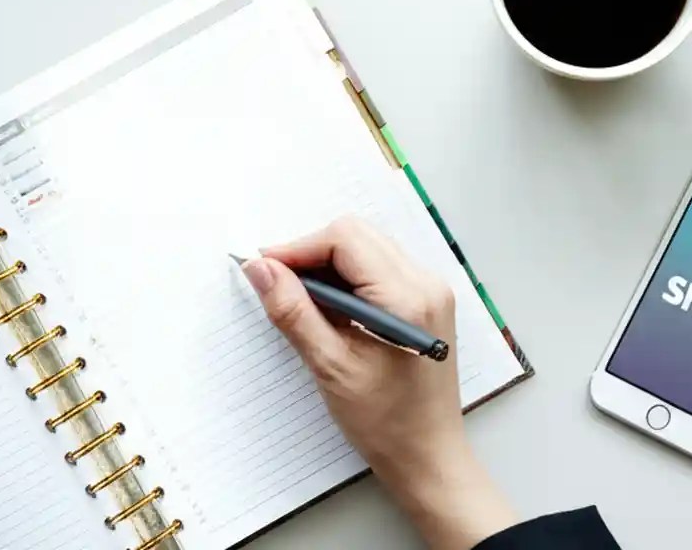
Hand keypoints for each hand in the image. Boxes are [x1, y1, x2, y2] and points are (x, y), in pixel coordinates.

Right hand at [241, 218, 516, 549]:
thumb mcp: (330, 366)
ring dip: (329, 265)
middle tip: (277, 285)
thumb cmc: (386, 422)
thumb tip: (261, 269)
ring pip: (367, 248)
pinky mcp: (426, 302)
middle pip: (357, 236)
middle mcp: (427, 283)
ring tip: (302, 301)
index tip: (263, 270)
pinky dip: (348, 278)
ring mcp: (430, 291)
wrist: (428, 456)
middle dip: (312, 253)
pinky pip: (380, 268)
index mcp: (407, 297)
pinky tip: (329, 309)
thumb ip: (294, 311)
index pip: (345, 239)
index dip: (298, 248)